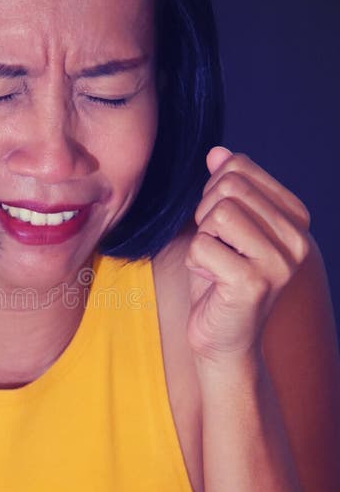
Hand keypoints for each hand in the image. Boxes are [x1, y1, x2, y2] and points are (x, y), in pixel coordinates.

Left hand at [185, 147, 310, 363]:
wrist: (224, 339)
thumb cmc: (220, 280)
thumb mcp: (222, 227)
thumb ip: (225, 188)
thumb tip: (217, 152)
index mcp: (295, 217)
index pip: (240, 167)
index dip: (214, 192)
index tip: (221, 227)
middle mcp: (297, 237)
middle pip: (229, 187)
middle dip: (205, 214)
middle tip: (214, 247)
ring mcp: (280, 261)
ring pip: (217, 214)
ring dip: (201, 239)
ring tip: (215, 264)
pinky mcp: (254, 282)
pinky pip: (202, 246)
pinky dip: (194, 263)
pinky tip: (212, 282)